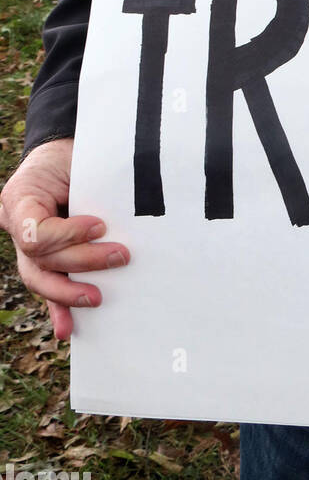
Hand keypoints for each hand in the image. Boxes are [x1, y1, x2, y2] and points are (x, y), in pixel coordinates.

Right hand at [0, 138, 128, 339]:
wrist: (65, 151)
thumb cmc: (74, 152)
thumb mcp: (77, 159)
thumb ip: (88, 188)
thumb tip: (117, 217)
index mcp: (19, 198)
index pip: (34, 232)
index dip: (66, 235)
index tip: (100, 225)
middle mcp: (17, 225)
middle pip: (40, 258)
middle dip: (81, 262)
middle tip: (120, 256)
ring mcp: (27, 243)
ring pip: (40, 277)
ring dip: (68, 292)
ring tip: (97, 299)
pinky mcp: (45, 255)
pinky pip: (48, 282)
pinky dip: (57, 306)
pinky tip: (67, 328)